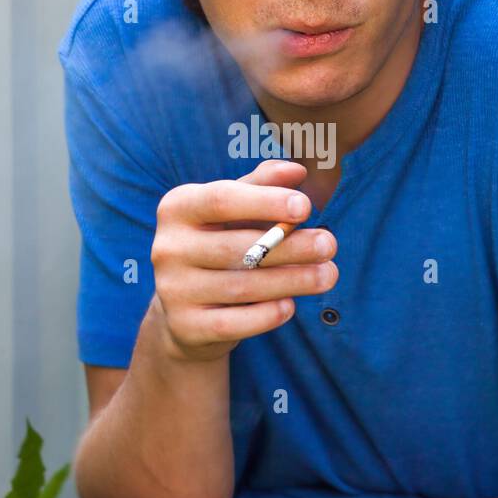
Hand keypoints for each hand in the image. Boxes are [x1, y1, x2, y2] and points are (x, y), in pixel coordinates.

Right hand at [151, 159, 338, 362]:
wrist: (186, 311)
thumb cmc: (219, 243)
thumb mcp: (234, 210)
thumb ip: (262, 185)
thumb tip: (297, 170)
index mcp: (177, 208)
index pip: (221, 200)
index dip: (265, 202)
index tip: (306, 207)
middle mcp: (167, 247)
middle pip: (238, 247)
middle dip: (291, 246)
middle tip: (330, 244)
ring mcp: (172, 289)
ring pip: (242, 286)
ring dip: (292, 281)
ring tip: (328, 275)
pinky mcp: (185, 326)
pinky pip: (234, 323)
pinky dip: (266, 315)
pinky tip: (290, 305)